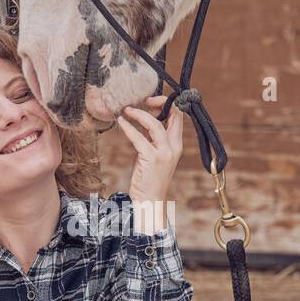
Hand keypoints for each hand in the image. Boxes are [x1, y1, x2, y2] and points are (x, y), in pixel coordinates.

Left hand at [118, 94, 184, 223]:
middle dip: (159, 102)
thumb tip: (142, 121)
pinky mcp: (151, 159)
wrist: (150, 201)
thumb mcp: (153, 155)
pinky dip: (128, 128)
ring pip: (154, 124)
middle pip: (173, 115)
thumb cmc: (149, 179)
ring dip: (139, 114)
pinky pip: (139, 137)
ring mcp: (164, 153)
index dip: (166, 104)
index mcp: (176, 145)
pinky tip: (121, 123)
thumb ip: (152, 139)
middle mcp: (173, 147)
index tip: (151, 101)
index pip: (178, 116)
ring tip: (127, 110)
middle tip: (143, 99)